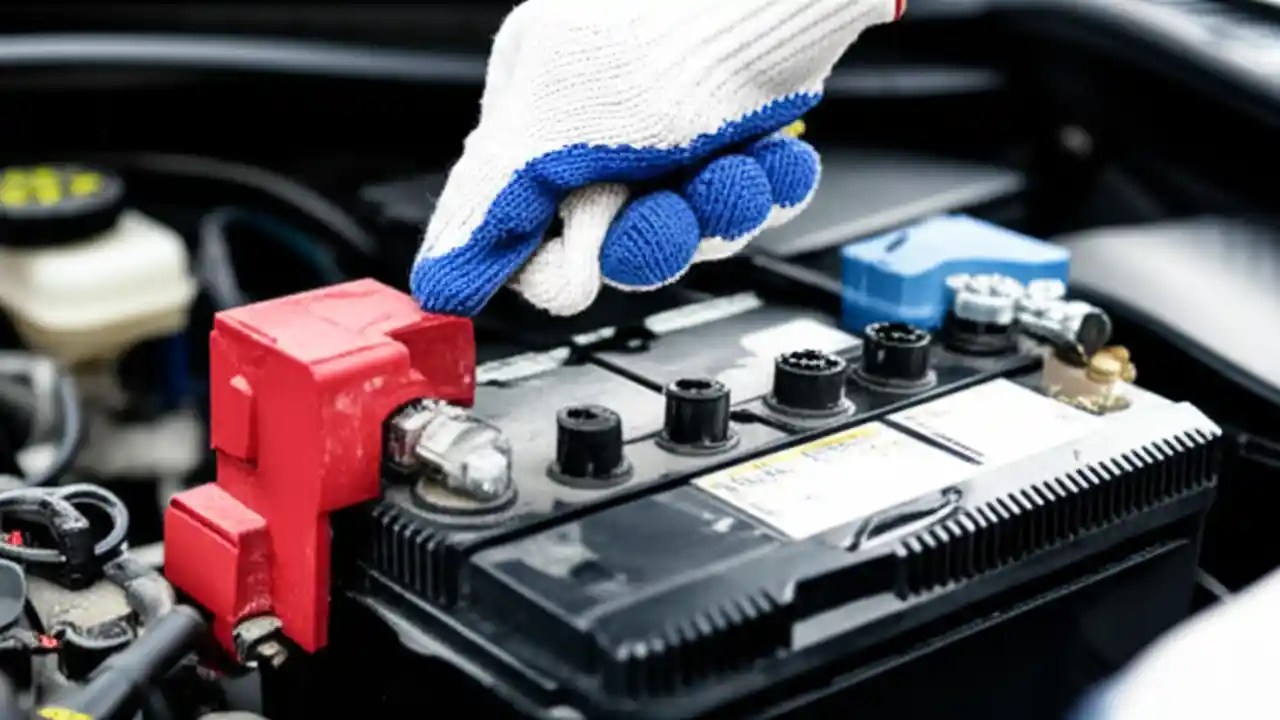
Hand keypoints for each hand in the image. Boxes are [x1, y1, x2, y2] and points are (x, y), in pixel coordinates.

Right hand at [412, 0, 903, 315]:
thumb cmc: (659, 32)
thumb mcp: (546, 127)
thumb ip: (490, 209)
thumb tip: (439, 277)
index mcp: (538, 111)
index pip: (530, 225)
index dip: (559, 260)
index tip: (577, 273)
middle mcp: (606, 124)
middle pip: (621, 238)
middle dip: (655, 234)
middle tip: (669, 211)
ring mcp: (678, 130)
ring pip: (692, 226)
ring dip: (716, 210)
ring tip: (730, 172)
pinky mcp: (742, 134)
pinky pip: (750, 198)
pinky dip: (763, 185)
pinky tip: (764, 157)